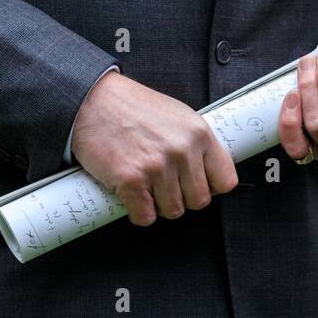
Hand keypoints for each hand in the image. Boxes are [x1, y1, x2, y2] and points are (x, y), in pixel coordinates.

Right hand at [70, 71, 237, 226]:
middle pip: (199, 201)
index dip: (210, 186)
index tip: (196, 183)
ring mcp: (157, 167)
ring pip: (173, 211)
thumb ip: (194, 143)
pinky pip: (145, 217)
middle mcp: (181, 150)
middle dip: (181, 196)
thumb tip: (207, 172)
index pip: (225, 180)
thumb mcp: (176, 115)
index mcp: (198, 133)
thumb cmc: (131, 106)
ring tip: (145, 183)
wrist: (92, 100)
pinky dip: (137, 211)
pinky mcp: (131, 181)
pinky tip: (131, 192)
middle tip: (163, 183)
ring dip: (157, 204)